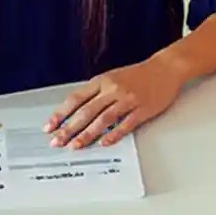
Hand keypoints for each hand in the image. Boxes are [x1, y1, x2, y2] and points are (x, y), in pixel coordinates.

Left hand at [43, 55, 188, 148]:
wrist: (165, 69)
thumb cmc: (138, 75)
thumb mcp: (112, 77)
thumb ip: (96, 93)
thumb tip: (76, 113)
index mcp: (102, 81)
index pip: (75, 99)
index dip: (61, 114)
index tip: (49, 126)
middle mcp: (112, 90)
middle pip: (86, 112)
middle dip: (69, 129)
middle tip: (57, 142)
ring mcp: (127, 100)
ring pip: (103, 119)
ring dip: (87, 134)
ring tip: (76, 146)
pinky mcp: (142, 110)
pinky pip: (125, 124)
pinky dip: (113, 134)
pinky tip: (104, 142)